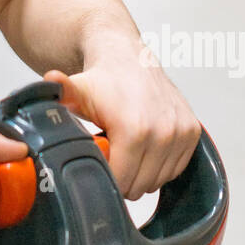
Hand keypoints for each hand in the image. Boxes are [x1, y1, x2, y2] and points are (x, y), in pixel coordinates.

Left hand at [42, 40, 201, 199]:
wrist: (129, 58)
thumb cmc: (103, 80)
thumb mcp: (77, 89)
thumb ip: (61, 92)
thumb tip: (50, 81)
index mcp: (135, 130)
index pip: (121, 183)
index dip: (104, 177)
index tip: (97, 160)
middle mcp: (164, 133)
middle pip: (139, 186)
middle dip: (122, 176)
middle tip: (111, 152)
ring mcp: (182, 133)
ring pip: (158, 181)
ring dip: (141, 172)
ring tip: (126, 146)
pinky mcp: (193, 132)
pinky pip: (174, 170)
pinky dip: (159, 164)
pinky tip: (144, 145)